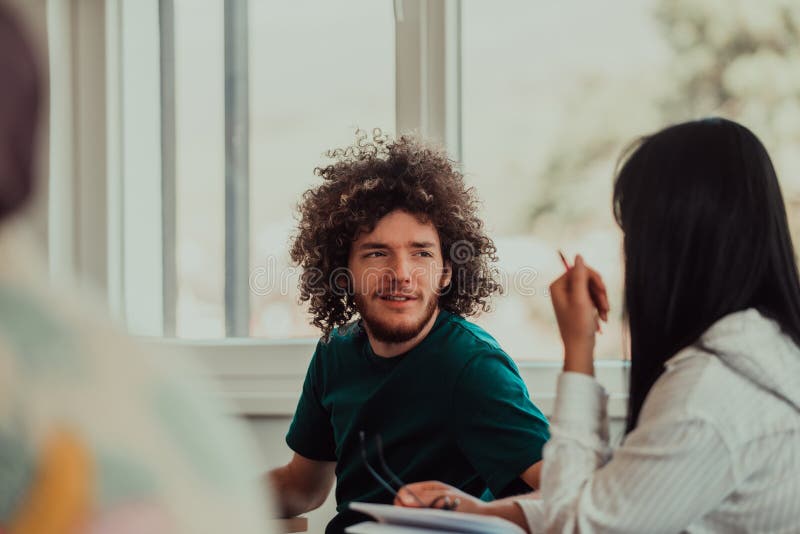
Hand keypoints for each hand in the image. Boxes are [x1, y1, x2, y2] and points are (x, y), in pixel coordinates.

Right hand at [394, 482, 484, 514]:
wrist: (482, 517)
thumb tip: (403, 499)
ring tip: (435, 518)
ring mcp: (431, 507)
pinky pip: (423, 520)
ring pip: (414, 513)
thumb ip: (424, 498)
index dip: (400, 501)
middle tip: (421, 518)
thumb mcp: (445, 498)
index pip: (404, 491)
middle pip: (406, 503)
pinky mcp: (434, 518)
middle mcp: (428, 496)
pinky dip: (426, 522)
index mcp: (429, 487)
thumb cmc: (466, 505)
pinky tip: (436, 524)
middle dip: (408, 511)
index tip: (402, 512)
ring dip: (420, 518)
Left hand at [549, 255, 608, 374]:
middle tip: (605, 305)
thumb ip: (579, 276)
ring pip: (592, 288)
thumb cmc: (578, 325)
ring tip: (604, 314)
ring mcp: (570, 297)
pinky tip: (602, 317)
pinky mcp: (578, 305)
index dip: (594, 278)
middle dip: (599, 291)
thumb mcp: (580, 298)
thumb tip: (578, 256)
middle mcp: (562, 290)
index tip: (603, 290)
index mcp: (558, 286)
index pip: (579, 270)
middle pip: (586, 278)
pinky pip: (592, 297)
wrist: (580, 347)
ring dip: (601, 300)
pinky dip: (599, 306)